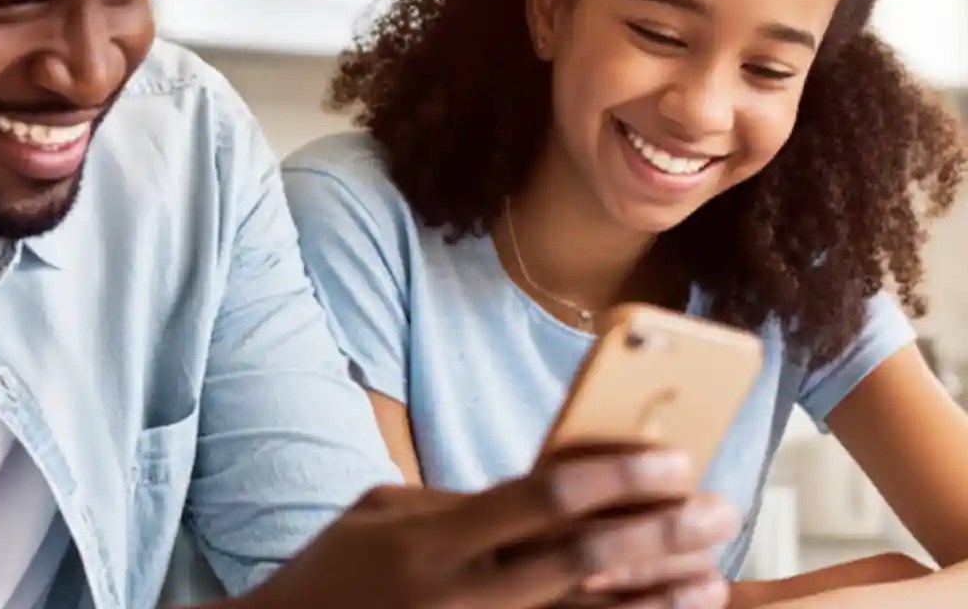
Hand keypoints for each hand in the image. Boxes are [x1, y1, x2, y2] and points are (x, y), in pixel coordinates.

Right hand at [236, 448, 738, 608]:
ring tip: (711, 579)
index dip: (611, 477)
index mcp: (432, 540)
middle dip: (655, 534)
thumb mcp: (380, 512)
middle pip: (578, 561)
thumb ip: (459, 501)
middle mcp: (460, 595)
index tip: (670, 458)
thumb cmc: (335, 570)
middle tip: (717, 511)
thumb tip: (538, 494)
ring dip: (654, 600)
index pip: (537, 498)